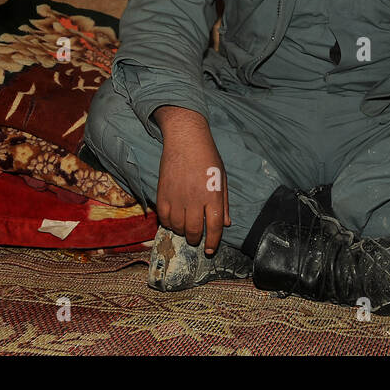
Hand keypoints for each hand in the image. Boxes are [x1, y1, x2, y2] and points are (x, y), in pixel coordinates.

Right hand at [153, 106, 230, 255]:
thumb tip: (226, 224)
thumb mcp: (222, 178)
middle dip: (196, 239)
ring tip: (185, 228)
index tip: (210, 250)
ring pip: (178, 227)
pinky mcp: (163, 193)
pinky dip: (168, 223)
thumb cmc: (207, 157)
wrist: (185, 139)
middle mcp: (195, 198)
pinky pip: (164, 217)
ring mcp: (177, 196)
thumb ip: (224, 203)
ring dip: (182, 232)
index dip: (213, 242)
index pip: (214, 227)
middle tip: (196, 239)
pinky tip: (173, 220)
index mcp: (213, 195)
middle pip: (194, 230)